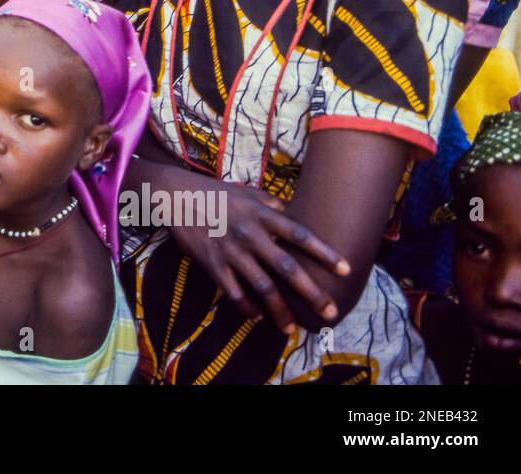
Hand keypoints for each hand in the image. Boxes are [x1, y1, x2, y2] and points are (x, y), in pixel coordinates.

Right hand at [166, 177, 350, 333]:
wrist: (175, 195)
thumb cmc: (213, 192)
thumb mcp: (245, 191)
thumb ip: (269, 203)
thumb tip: (290, 212)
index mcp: (261, 215)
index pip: (300, 235)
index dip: (324, 252)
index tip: (346, 269)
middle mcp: (250, 234)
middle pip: (287, 268)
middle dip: (311, 292)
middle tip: (330, 312)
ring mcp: (231, 251)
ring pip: (262, 287)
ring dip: (280, 310)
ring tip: (292, 328)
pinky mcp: (212, 264)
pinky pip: (233, 292)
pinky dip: (246, 307)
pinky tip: (257, 317)